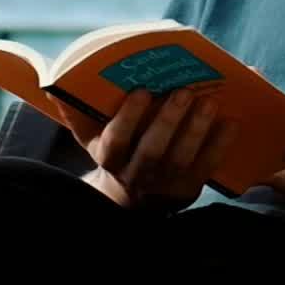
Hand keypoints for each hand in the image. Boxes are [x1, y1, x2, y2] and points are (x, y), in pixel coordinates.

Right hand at [54, 88, 234, 213]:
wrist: (134, 199)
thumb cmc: (117, 151)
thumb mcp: (92, 137)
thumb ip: (77, 113)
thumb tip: (52, 85)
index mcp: (108, 157)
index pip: (115, 140)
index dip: (128, 117)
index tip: (141, 91)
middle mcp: (134, 174)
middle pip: (152, 150)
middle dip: (168, 120)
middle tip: (184, 91)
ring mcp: (163, 185)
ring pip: (181, 159)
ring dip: (197, 129)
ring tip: (210, 101)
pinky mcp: (188, 190)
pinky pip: (206, 167)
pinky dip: (220, 144)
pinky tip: (232, 121)